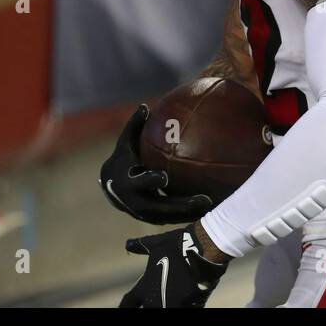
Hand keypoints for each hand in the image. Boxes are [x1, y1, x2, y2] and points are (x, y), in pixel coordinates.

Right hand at [99, 105, 212, 224]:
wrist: (112, 186)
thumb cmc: (123, 158)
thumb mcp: (125, 143)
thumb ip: (134, 125)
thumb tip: (145, 106)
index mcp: (127, 182)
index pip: (139, 183)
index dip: (150, 181)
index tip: (164, 176)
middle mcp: (135, 202)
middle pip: (160, 207)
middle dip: (181, 205)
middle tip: (203, 199)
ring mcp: (144, 214)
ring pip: (170, 216)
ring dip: (190, 213)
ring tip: (213, 205)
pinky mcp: (154, 219)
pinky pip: (173, 218)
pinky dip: (188, 215)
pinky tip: (209, 209)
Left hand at [119, 226, 228, 308]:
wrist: (201, 250)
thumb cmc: (177, 246)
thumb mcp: (156, 244)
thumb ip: (141, 246)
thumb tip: (128, 244)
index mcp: (143, 288)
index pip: (127, 304)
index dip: (127, 306)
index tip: (132, 305)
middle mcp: (154, 301)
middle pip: (147, 309)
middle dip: (150, 304)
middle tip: (157, 298)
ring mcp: (172, 305)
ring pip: (165, 309)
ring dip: (167, 303)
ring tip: (174, 298)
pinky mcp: (189, 305)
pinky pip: (186, 308)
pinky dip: (186, 304)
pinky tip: (190, 300)